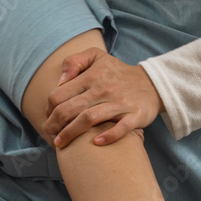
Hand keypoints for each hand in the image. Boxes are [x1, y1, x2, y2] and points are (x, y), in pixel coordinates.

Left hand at [44, 48, 163, 147]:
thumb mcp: (96, 56)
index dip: (48, 109)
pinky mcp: (135, 116)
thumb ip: (74, 62)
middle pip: (68, 109)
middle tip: (49, 134)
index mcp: (91, 76)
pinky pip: (121, 128)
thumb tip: (60, 81)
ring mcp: (119, 103)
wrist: (153, 84)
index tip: (48, 118)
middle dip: (53, 125)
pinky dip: (108, 136)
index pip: (59, 94)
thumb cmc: (118, 73)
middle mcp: (103, 89)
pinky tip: (96, 143)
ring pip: (88, 119)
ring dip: (70, 133)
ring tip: (60, 143)